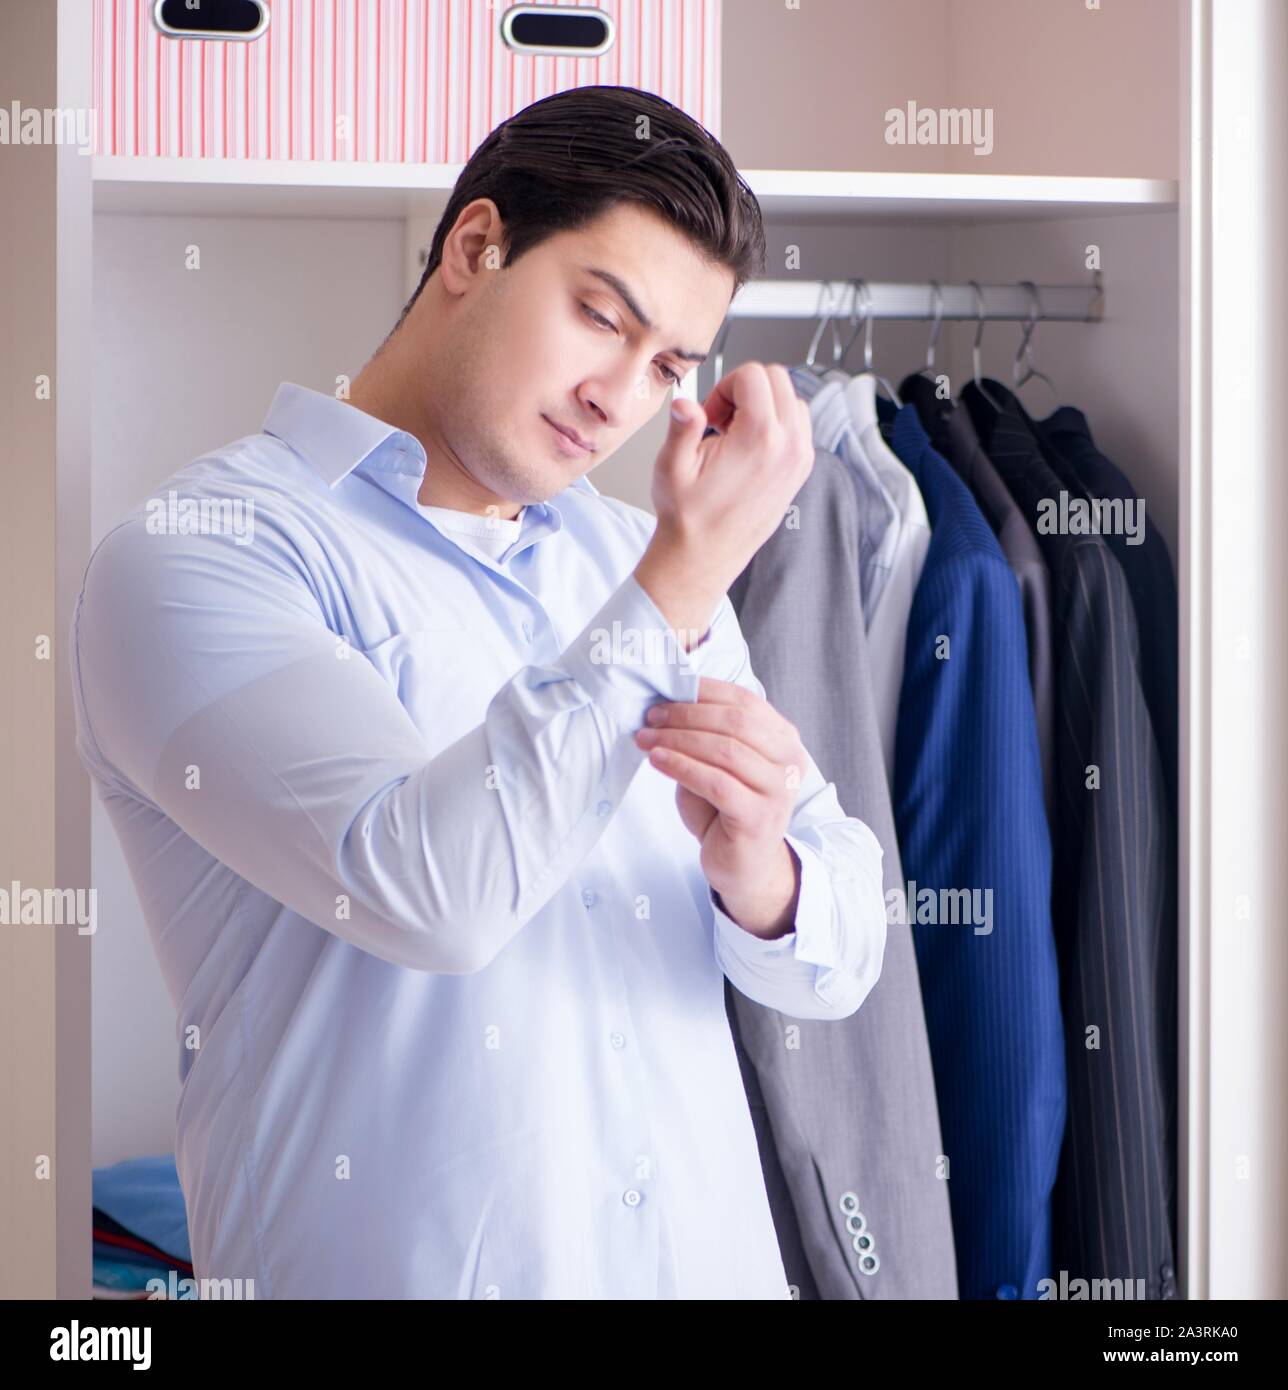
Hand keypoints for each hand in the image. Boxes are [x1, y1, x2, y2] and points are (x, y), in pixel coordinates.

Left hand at [633, 677, 804, 936]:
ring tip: (646, 739)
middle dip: (686, 715)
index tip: (665, 694)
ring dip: (678, 739)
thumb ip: (707, 735)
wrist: (743, 866)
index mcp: (784, 739)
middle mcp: (789, 761)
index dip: (703, 692)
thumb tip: (668, 703)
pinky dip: (682, 767)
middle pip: (735, 722)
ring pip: (725, 750)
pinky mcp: (758, 817)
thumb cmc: (726, 810)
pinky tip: (658, 761)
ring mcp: (778, 790)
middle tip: (651, 717)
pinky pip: (716, 783)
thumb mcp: (719, 764)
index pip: (744, 701)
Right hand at [634, 364, 814, 641]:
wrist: (704, 557)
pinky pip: (799, 426)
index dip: (724, 387)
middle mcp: (788, 446)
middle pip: (778, 379)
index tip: (710, 415)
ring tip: (735, 434)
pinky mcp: (801, 471)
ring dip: (764, 405)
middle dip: (746, 390)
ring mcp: (800, 459)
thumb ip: (682, 428)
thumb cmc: (688, 517)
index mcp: (759, 438)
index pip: (753, 375)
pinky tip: (749, 448)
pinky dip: (777, 424)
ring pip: (792, 400)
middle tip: (721, 420)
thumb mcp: (672, 467)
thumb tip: (684, 403)